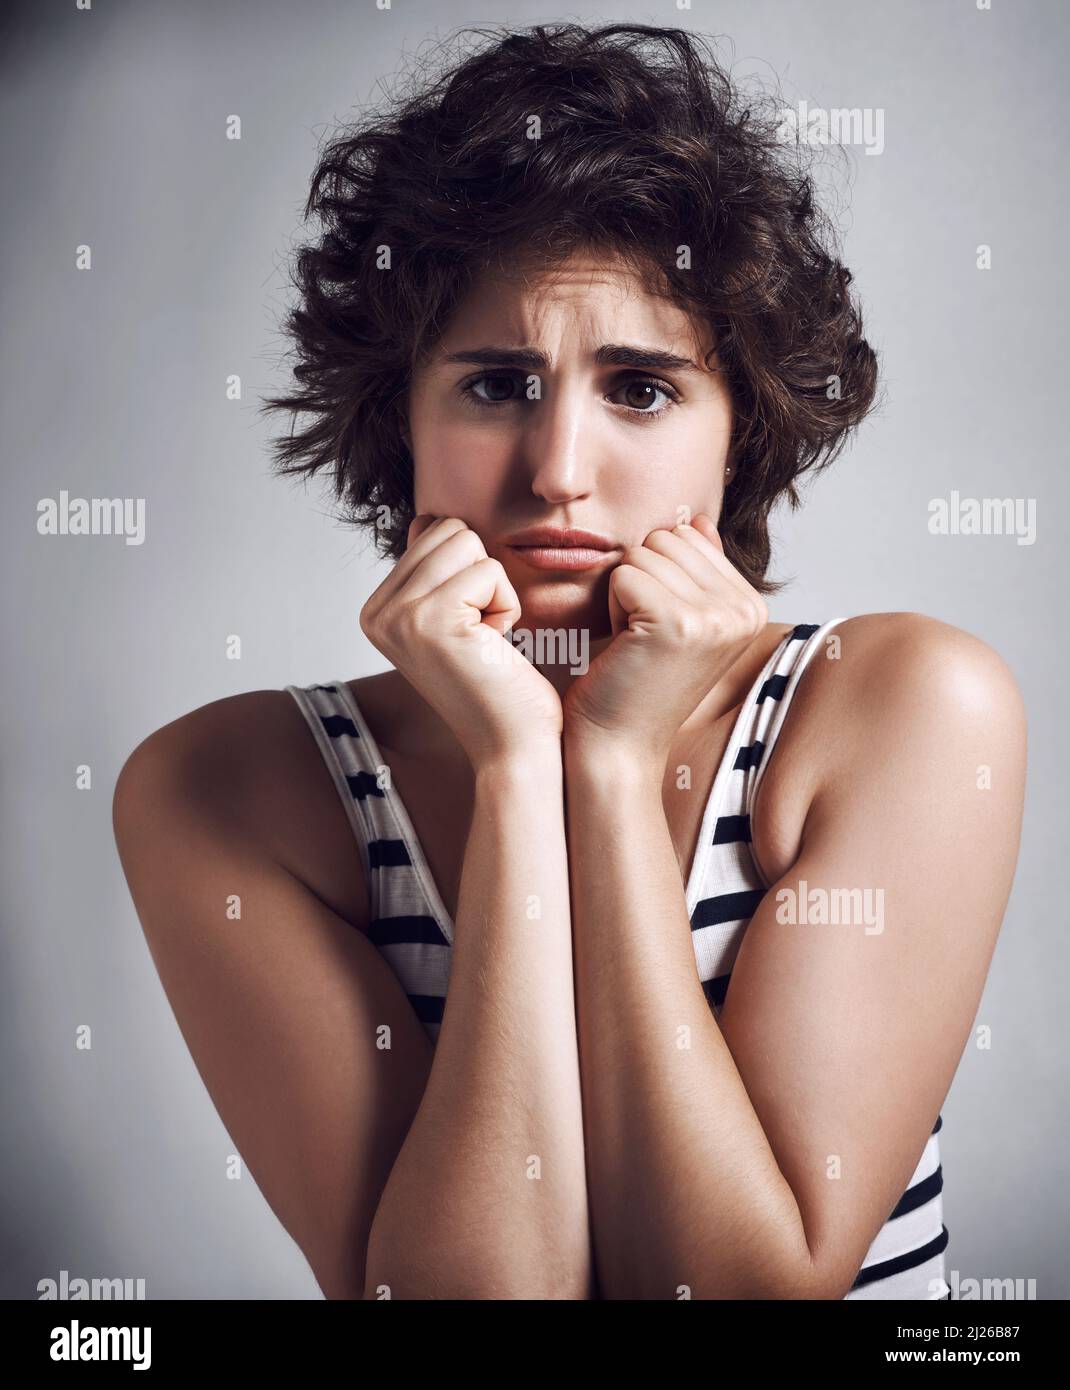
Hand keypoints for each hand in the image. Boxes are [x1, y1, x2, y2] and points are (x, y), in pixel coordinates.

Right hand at [360, 515, 562, 766]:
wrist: (512, 748)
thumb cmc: (497, 686)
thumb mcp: (455, 620)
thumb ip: (434, 570)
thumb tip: (427, 520)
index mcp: (375, 610)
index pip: (433, 532)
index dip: (470, 575)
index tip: (467, 630)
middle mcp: (375, 613)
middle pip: (450, 531)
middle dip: (482, 576)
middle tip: (480, 635)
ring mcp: (397, 616)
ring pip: (468, 543)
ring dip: (495, 591)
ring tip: (485, 640)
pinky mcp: (429, 619)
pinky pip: (489, 571)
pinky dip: (507, 606)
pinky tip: (494, 647)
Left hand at [562, 514, 767, 765]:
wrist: (618, 744)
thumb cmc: (639, 681)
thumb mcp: (681, 620)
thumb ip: (698, 569)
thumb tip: (699, 520)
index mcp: (751, 605)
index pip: (687, 536)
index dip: (658, 576)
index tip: (661, 627)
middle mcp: (743, 610)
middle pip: (666, 538)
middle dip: (641, 580)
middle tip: (644, 635)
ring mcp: (715, 616)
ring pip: (643, 552)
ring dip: (624, 594)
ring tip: (636, 641)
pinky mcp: (676, 622)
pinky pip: (624, 573)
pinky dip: (611, 606)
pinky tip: (625, 644)